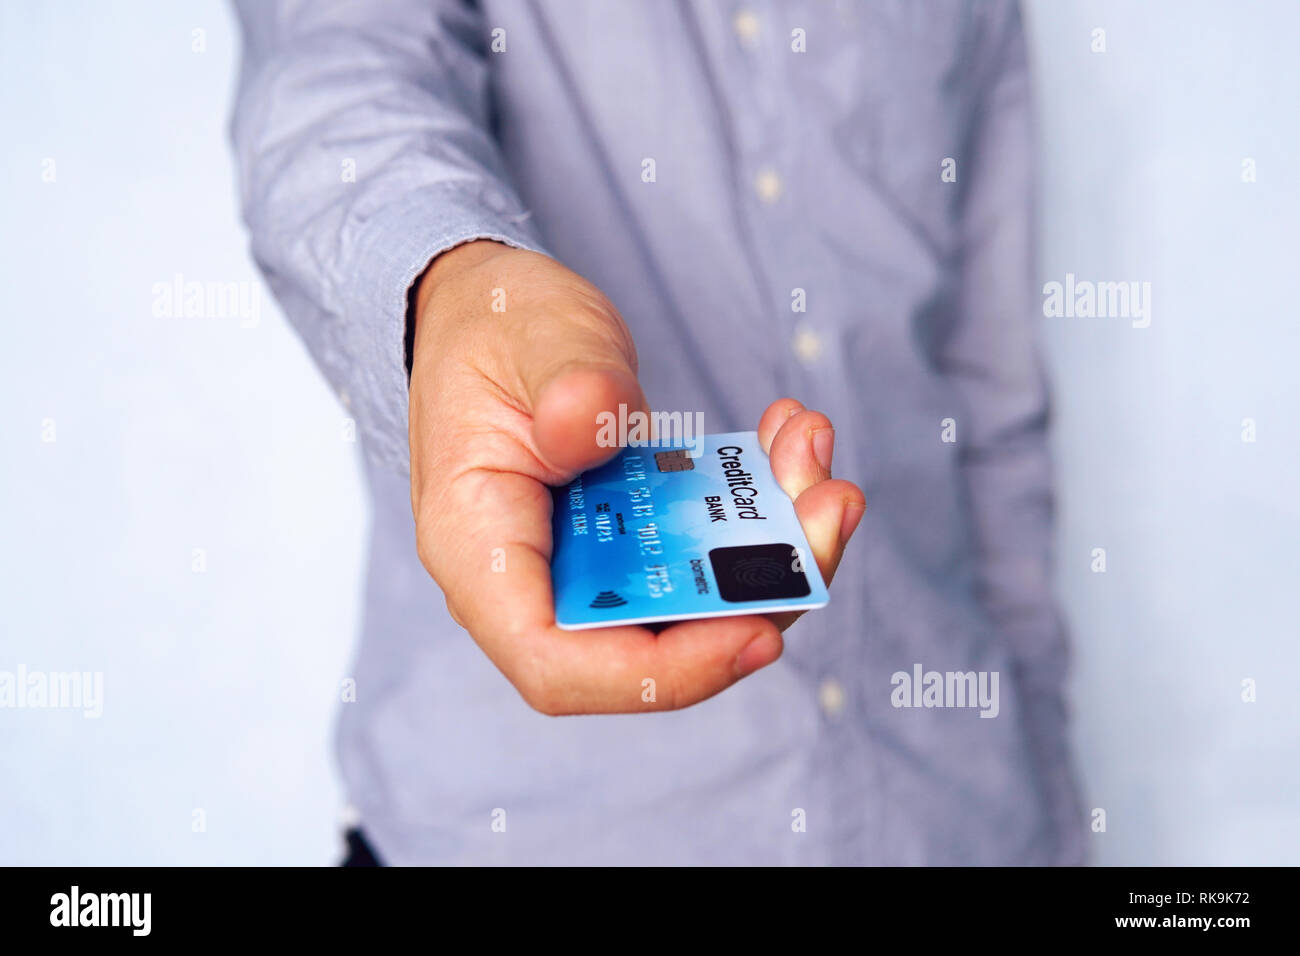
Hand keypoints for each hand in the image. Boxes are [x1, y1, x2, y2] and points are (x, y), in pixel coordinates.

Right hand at [409, 240, 865, 714]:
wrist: (499, 314)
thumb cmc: (496, 330)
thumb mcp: (531, 339)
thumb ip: (566, 382)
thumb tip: (593, 418)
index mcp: (479, 553)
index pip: (559, 664)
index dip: (660, 674)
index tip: (756, 630)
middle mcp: (535, 583)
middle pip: (651, 647)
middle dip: (757, 592)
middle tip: (828, 504)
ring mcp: (590, 567)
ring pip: (695, 606)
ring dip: (776, 545)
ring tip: (811, 451)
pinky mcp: (633, 542)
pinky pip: (704, 556)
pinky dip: (760, 508)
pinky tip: (786, 436)